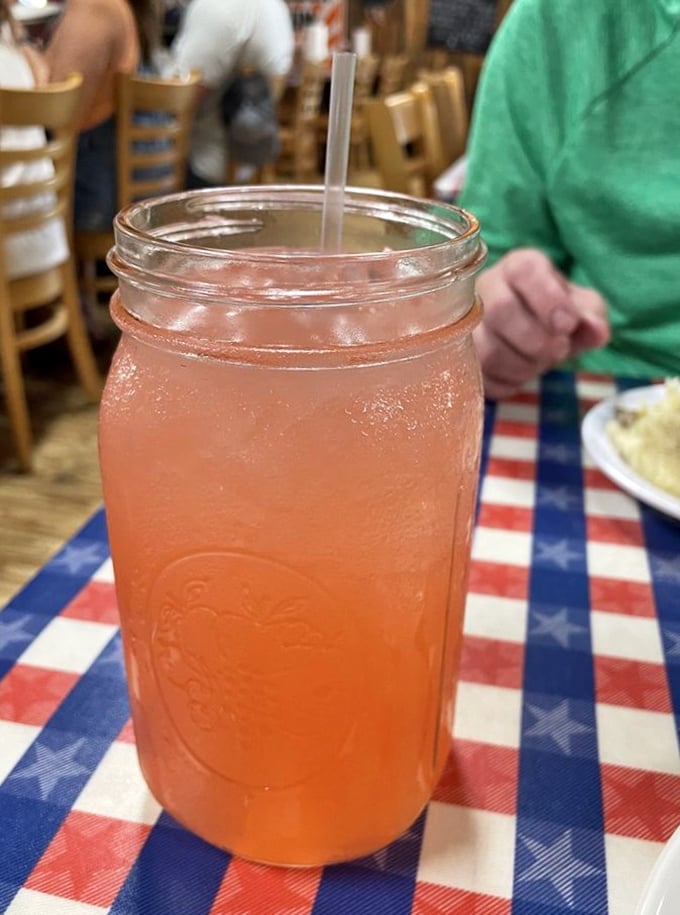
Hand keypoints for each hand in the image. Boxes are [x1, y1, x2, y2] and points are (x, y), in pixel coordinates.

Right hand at [473, 248, 609, 399]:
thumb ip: (592, 317)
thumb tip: (597, 332)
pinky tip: (520, 374)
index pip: (525, 270)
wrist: (533, 333)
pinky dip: (507, 381)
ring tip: (540, 364)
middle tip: (558, 351)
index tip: (568, 325)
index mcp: (520, 268)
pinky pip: (480, 375)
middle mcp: (486, 288)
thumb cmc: (558, 314)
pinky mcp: (460, 356)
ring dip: (523, 365)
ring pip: (487, 349)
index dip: (548, 299)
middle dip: (536, 340)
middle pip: (500, 311)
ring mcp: (467, 322)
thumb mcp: (584, 310)